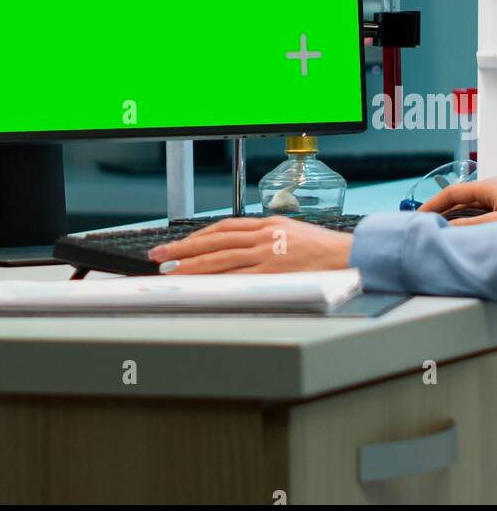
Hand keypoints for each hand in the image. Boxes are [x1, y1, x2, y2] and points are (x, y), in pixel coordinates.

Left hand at [148, 216, 351, 273]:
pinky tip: (203, 286)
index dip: (197, 236)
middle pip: (214, 241)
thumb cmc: (323, 248)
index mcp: (266, 224)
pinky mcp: (274, 273)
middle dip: (184, 248)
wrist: (349, 256)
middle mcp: (263, 236)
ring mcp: (267, 254)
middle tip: (161, 255)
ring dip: (193, 265)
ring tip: (172, 270)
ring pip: (220, 258)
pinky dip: (218, 281)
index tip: (180, 244)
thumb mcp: (291, 231)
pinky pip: (239, 277)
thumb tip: (241, 247)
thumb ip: (265, 236)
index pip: (223, 228)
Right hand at [419, 176, 496, 225]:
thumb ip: (470, 224)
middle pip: (462, 200)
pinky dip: (471, 222)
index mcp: (489, 186)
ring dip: (458, 219)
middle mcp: (492, 189)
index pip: (453, 191)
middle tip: (429, 226)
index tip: (419, 213)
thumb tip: (447, 227)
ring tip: (443, 232)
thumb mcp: (494, 223)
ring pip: (473, 208)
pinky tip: (464, 232)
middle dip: (444, 212)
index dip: (434, 202)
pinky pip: (483, 213)